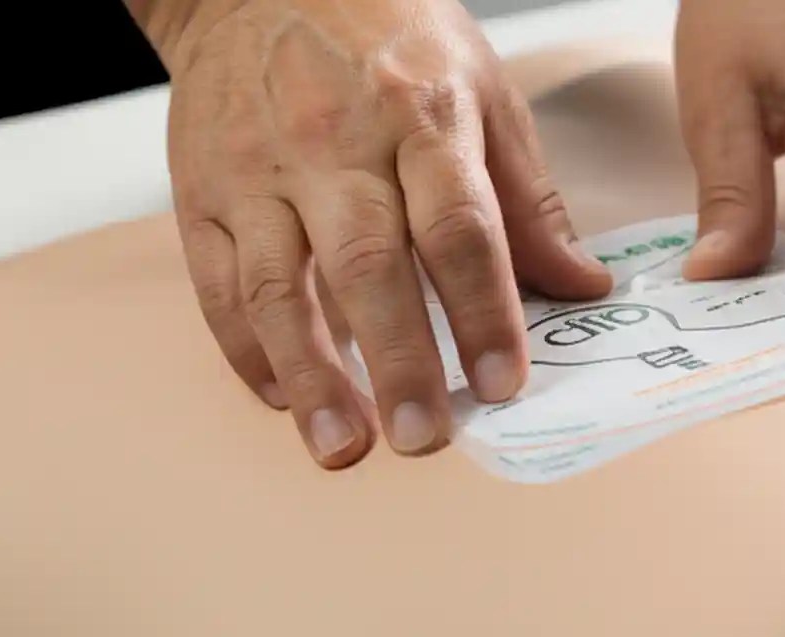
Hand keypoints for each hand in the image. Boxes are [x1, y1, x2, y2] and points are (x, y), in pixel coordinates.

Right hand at [142, 0, 612, 467]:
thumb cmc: (386, 36)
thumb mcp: (480, 90)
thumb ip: (528, 199)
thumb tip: (583, 289)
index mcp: (420, 115)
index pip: (459, 226)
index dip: (484, 311)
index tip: (505, 383)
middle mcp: (335, 144)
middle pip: (368, 265)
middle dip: (399, 361)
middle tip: (426, 440)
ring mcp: (258, 170)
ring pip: (277, 287)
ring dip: (311, 376)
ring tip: (344, 448)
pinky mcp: (201, 192)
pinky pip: (217, 284)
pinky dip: (248, 350)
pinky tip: (283, 399)